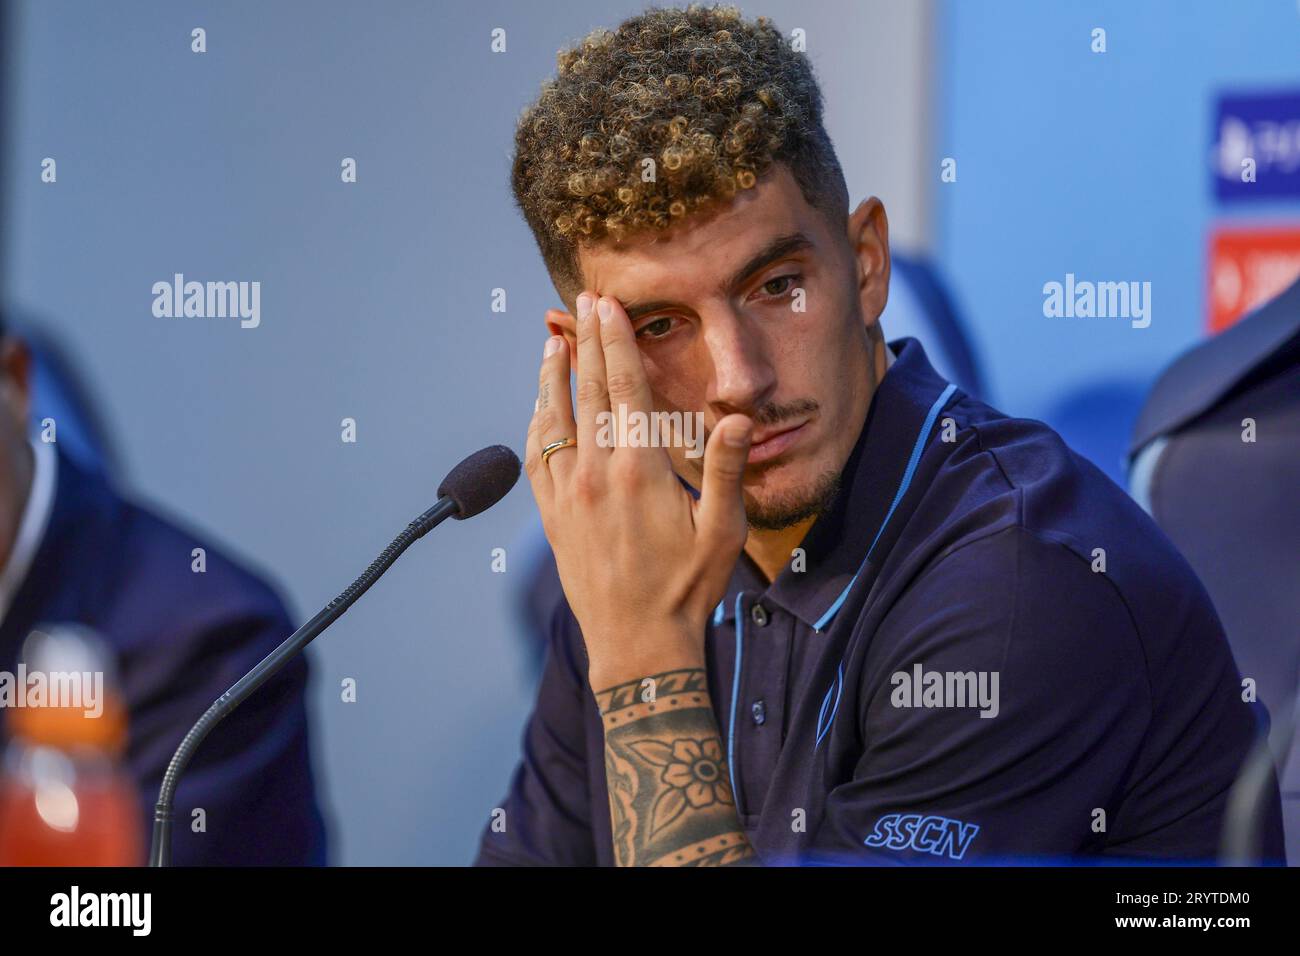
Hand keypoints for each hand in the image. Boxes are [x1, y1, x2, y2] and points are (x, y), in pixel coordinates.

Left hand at [525, 291, 753, 688]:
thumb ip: (725, 470)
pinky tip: (540, 406)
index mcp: (641, 471)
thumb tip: (738, 416)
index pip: (624, 388)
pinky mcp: (553, 517)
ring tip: (552, 340)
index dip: (615, 341)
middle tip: (580, 301)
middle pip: (586, 392)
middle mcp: (597, 475)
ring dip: (552, 376)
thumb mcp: (722, 532)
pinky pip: (537, 458)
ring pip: (553, 420)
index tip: (607, 304)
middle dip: (584, 341)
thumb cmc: (688, 590)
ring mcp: (568, 496)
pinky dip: (537, 423)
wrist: (639, 646)